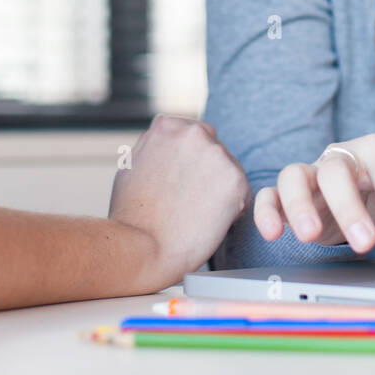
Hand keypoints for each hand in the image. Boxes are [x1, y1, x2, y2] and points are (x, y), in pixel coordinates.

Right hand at [108, 114, 251, 286]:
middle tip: (189, 203)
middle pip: (214, 149)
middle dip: (207, 173)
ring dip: (219, 190)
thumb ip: (155, 149)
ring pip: (229, 171)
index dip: (189, 164)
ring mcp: (217, 154)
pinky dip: (232, 209)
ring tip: (195, 214)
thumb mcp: (132, 165)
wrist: (143, 249)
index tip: (180, 185)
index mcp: (167, 126)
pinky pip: (242, 194)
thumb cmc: (132, 216)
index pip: (193, 136)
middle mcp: (194, 132)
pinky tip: (209, 222)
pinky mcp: (235, 180)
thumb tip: (168, 148)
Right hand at [253, 133, 374, 265]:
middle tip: (364, 244)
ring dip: (300, 205)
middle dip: (349, 208)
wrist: (368, 179)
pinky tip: (272, 232)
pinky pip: (269, 194)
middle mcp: (341, 156)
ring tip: (310, 236)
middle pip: (336, 172)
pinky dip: (266, 211)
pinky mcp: (289, 194)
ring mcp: (312, 172)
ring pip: (294, 176)